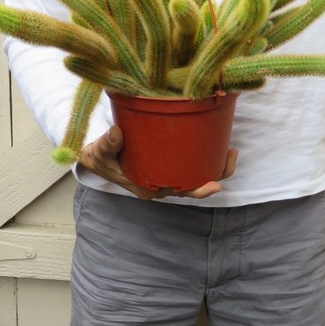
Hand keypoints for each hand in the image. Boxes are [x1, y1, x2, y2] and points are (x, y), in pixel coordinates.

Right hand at [78, 126, 237, 200]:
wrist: (94, 155)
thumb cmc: (98, 157)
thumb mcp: (100, 152)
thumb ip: (107, 144)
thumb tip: (116, 133)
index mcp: (150, 188)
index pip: (180, 192)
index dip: (199, 189)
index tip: (214, 184)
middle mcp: (161, 184)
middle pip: (193, 185)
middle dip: (215, 175)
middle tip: (230, 156)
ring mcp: (165, 174)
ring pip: (195, 174)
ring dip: (214, 165)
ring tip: (230, 150)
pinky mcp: (166, 162)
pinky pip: (189, 163)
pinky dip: (203, 155)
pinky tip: (215, 142)